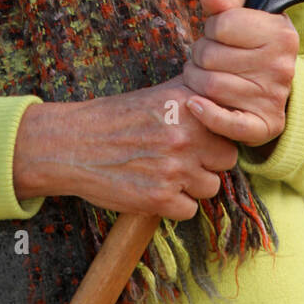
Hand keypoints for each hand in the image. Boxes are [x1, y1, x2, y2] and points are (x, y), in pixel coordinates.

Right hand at [13, 79, 238, 219]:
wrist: (73, 144)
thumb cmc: (112, 118)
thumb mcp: (155, 95)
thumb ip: (190, 95)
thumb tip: (218, 93)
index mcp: (187, 107)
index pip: (229, 127)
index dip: (215, 135)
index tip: (202, 138)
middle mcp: (185, 136)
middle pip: (226, 159)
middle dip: (208, 161)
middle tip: (184, 158)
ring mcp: (174, 169)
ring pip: (210, 187)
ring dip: (192, 185)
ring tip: (166, 173)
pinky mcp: (160, 199)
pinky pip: (189, 210)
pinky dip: (175, 204)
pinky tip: (155, 189)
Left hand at [180, 0, 298, 152]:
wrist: (277, 82)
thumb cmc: (253, 42)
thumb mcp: (245, 13)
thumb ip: (226, 0)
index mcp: (280, 34)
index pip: (221, 24)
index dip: (211, 27)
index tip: (218, 34)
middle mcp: (281, 66)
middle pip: (210, 56)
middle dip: (198, 54)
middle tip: (205, 57)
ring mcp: (273, 98)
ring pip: (210, 86)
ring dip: (195, 79)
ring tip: (202, 74)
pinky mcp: (265, 125)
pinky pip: (230, 125)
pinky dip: (206, 114)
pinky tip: (194, 103)